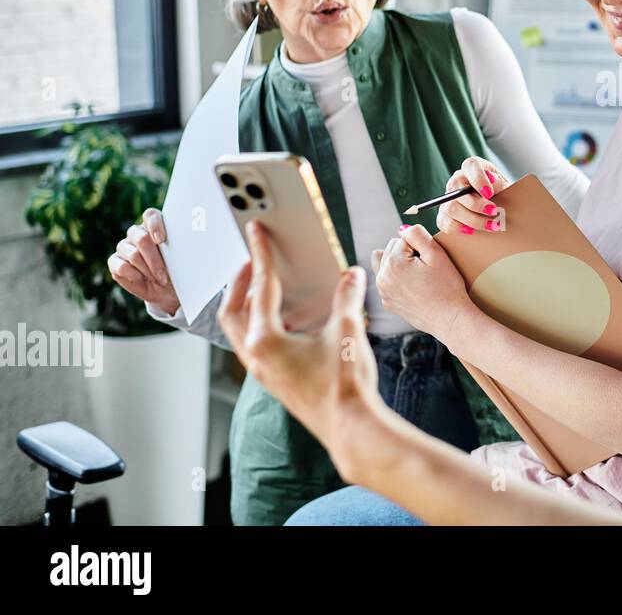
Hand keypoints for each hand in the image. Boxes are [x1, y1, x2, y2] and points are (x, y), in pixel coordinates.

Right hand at [107, 207, 179, 314]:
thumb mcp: (184, 258)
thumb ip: (182, 245)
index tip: (162, 240)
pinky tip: (141, 278)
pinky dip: (133, 275)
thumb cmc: (178, 270)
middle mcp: (137, 233)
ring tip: (158, 279)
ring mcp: (124, 246)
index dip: (155, 225)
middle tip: (164, 274)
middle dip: (154, 259)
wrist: (167, 289)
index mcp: (155, 226)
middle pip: (141, 238)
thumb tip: (192, 236)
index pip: (150, 215)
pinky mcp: (115, 261)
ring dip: (147, 270)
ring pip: (133, 254)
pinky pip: (120, 266)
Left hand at [218, 221, 382, 472]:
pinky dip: (260, 324)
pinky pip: (255, 344)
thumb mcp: (346, 331)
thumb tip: (350, 275)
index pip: (262, 287)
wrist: (350, 426)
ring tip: (262, 287)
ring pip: (240, 330)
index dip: (262, 255)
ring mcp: (263, 371)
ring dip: (246, 304)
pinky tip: (283, 321)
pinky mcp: (275, 380)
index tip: (256, 233)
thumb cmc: (344, 385)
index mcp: (266, 339)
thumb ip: (346, 298)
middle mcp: (257, 356)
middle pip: (233, 310)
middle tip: (251, 261)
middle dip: (240, 282)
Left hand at [374, 224, 478, 348]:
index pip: (402, 238)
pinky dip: (398, 280)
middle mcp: (382, 278)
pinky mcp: (389, 303)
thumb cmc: (447, 287)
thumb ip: (418, 234)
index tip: (429, 260)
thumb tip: (404, 229)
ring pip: (385, 265)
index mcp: (392, 263)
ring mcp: (384, 292)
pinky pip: (388, 282)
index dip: (419, 246)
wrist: (450, 319)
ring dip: (398, 264)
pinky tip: (414, 287)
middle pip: (390, 249)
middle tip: (425, 268)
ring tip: (417, 275)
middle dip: (406, 253)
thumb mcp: (437, 254)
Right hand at [436, 156, 507, 234]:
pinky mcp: (445, 214)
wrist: (499, 211)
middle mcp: (457, 181)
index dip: (478, 179)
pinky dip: (457, 228)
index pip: (470, 166)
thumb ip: (499, 182)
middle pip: (457, 189)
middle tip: (494, 212)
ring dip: (472, 219)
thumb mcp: (505, 187)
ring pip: (451, 208)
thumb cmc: (503, 195)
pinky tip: (471, 231)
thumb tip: (491, 179)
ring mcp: (448, 198)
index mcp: (473, 168)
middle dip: (476, 204)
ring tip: (491, 225)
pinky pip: (443, 222)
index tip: (489, 193)